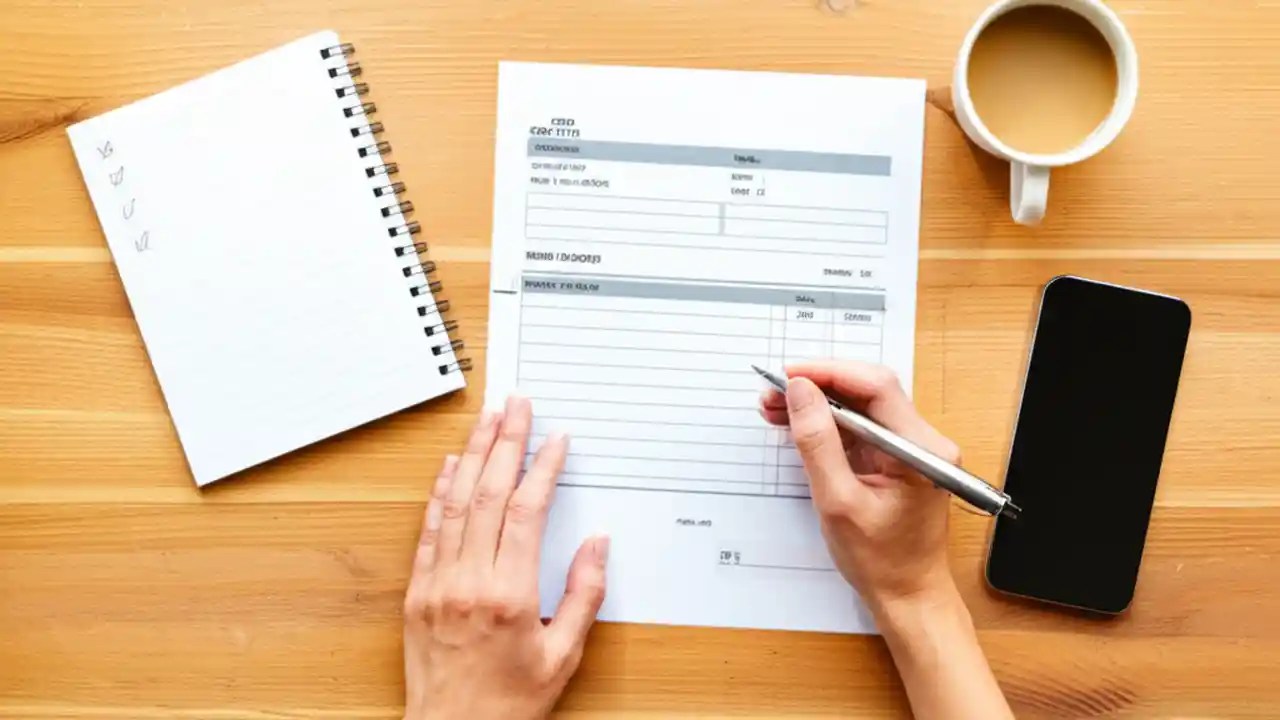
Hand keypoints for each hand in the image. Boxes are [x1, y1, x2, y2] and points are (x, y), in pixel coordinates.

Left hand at [402, 396, 608, 719]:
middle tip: (517, 405)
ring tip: (487, 419)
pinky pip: (428, 530)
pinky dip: (439, 493)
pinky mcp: (417, 592)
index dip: (543, 468)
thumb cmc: (509, 704)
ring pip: (455, 502)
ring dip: (472, 454)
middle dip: (505, 443)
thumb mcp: (563, 656)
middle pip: (489, 493)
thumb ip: (584, 595)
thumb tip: (597, 544)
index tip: (557, 441)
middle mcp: (468, 581)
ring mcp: (437, 583)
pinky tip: (448, 466)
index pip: (527, 511)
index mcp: (510, 595)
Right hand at [758, 360, 958, 612]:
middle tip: (774, 392)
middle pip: (867, 390)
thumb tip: (800, 393)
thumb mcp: (838, 502)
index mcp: (920, 450)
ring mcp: (910, 449)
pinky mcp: (895, 458)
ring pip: (860, 407)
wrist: (907, 596)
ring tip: (775, 407)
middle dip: (818, 386)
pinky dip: (827, 423)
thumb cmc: (882, 562)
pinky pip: (859, 428)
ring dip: (818, 404)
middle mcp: (923, 441)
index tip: (789, 375)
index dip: (828, 373)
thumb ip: (817, 443)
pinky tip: (796, 424)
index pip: (875, 387)